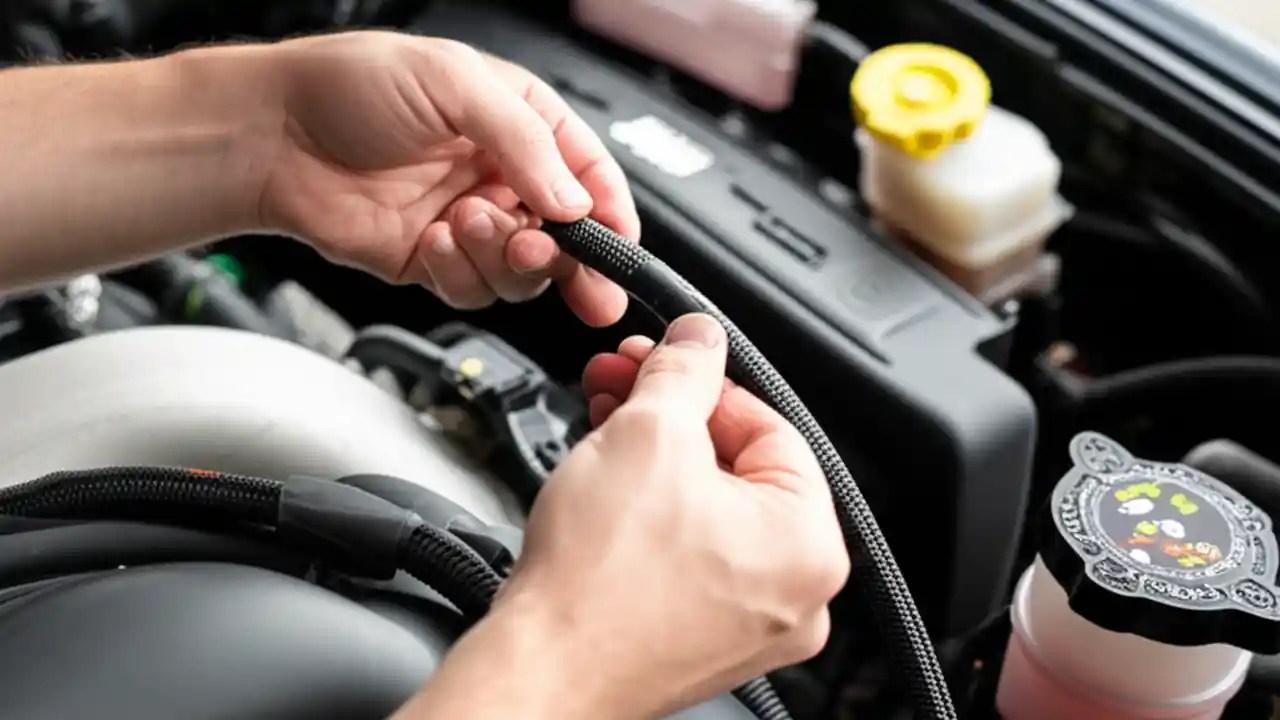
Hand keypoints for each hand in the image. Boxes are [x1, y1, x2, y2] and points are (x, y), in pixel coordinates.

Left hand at [259, 32, 638, 325]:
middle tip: (538, 250)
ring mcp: (470, 224)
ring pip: (522, 273)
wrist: (272, 135)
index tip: (615, 245)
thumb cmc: (351, 85)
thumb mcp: (454, 83)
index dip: (609, 214)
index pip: (589, 176)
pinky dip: (457, 273)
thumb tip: (575, 202)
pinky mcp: (434, 263)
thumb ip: (525, 142)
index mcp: (521, 124)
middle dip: (560, 253)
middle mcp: (501, 177)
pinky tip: (429, 239)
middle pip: (565, 237)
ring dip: (500, 257)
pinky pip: (472, 290)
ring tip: (463, 222)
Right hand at [494, 313, 849, 717]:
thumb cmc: (598, 581)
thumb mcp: (647, 432)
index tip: (665, 360)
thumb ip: (684, 369)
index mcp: (810, 546)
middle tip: (623, 385)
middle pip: (737, 468)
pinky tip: (607, 483)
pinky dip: (651, 512)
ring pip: (707, 508)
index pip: (771, 427)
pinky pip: (688, 553)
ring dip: (654, 457)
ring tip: (603, 426)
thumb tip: (699, 340)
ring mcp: (748, 625)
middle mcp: (795, 596)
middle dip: (671, 415)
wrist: (541, 669)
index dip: (706, 382)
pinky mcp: (699, 640)